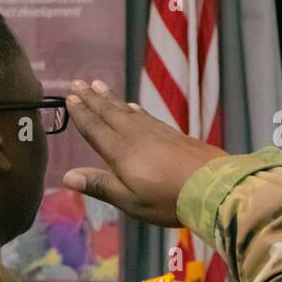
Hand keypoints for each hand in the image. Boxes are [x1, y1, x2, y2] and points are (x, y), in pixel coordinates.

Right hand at [61, 80, 226, 226]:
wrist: (214, 187)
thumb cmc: (168, 199)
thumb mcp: (130, 200)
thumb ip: (100, 185)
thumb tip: (67, 175)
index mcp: (121, 153)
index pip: (95, 129)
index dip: (82, 113)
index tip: (70, 97)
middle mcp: (136, 136)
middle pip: (110, 113)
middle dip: (93, 98)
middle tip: (79, 81)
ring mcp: (157, 132)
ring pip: (128, 110)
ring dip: (111, 98)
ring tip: (98, 86)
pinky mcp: (174, 134)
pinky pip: (147, 115)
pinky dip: (135, 109)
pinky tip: (134, 107)